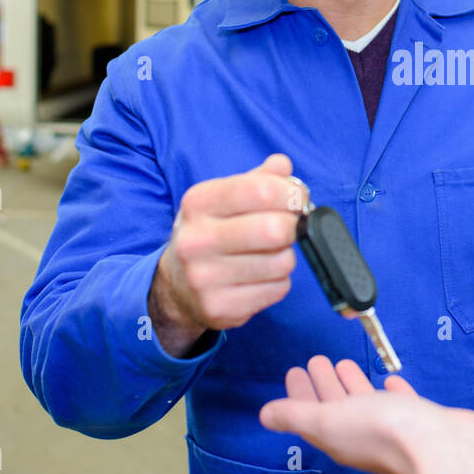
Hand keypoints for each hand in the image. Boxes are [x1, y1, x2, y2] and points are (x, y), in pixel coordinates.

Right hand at [148, 154, 302, 354]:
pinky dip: (279, 282)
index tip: (297, 198)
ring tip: (269, 254)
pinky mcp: (220, 308)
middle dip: (293, 227)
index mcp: (198, 203)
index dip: (291, 193)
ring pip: (282, 262)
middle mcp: (196, 240)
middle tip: (288, 228)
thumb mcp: (224, 198)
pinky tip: (259, 276)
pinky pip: (278, 289)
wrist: (176, 285)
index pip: (261, 190)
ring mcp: (204, 278)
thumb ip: (258, 179)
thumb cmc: (211, 232)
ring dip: (286, 256)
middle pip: (274, 230)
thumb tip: (282, 166)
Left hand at [259, 356, 473, 473]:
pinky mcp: (418, 419)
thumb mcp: (328, 419)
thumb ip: (296, 415)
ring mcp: (392, 426)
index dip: (300, 393)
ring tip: (345, 364)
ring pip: (365, 402)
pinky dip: (392, 391)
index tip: (294, 372)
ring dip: (353, 384)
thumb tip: (265, 415)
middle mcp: (362, 433)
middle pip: (336, 405)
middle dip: (324, 384)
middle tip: (316, 361)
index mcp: (337, 435)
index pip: (310, 412)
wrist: (440, 446)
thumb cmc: (386, 433)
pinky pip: (400, 402)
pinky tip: (390, 381)